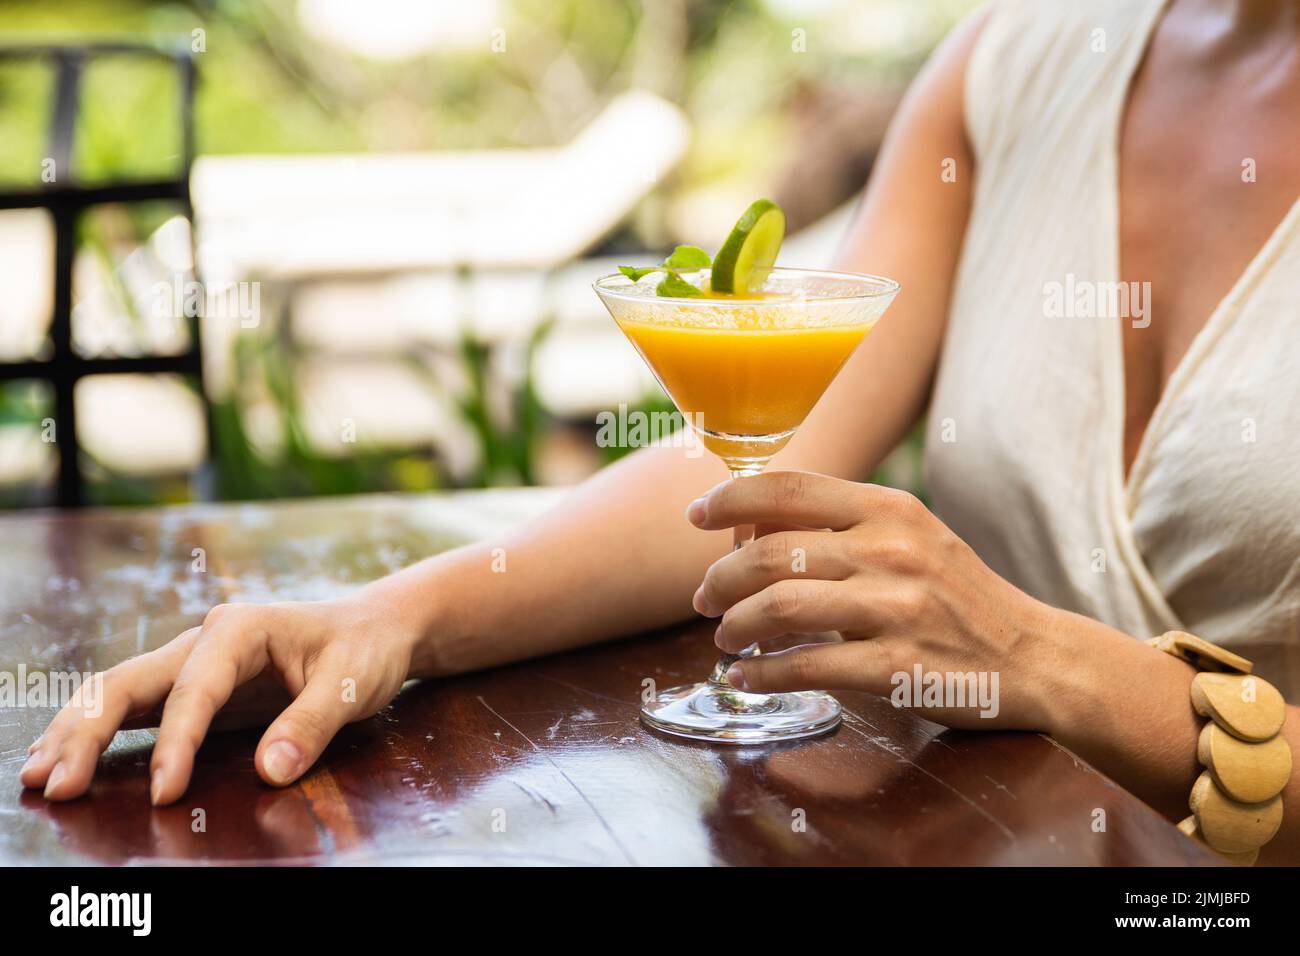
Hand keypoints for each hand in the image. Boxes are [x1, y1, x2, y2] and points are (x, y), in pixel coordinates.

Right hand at [20, 596, 417, 804]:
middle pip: (128, 682)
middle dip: (88, 733)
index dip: (176, 744)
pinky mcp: (196, 687)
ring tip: (39, 777)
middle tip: (58, 786)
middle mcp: (204, 640)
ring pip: (119, 691)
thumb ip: (312, 724)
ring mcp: (194, 662)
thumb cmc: (365, 650)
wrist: (375, 629)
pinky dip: (98, 732)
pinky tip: (67, 758)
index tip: (166, 794)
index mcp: (239, 629)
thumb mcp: (352, 684)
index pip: (193, 691)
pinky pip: (137, 707)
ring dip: (78, 732)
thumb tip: (270, 771)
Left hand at [687, 471, 1057, 730]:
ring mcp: (897, 609)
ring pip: (780, 607)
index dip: (729, 499)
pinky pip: (807, 666)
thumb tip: (749, 529)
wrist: (1036, 657)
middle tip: (702, 598)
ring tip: (724, 636)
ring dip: (734, 624)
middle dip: (720, 578)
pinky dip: (763, 672)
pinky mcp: (899, 667)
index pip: (789, 487)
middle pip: (770, 552)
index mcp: (888, 509)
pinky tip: (747, 675)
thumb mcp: (910, 539)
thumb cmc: (958, 596)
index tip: (696, 517)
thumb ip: (842, 528)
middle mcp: (891, 550)